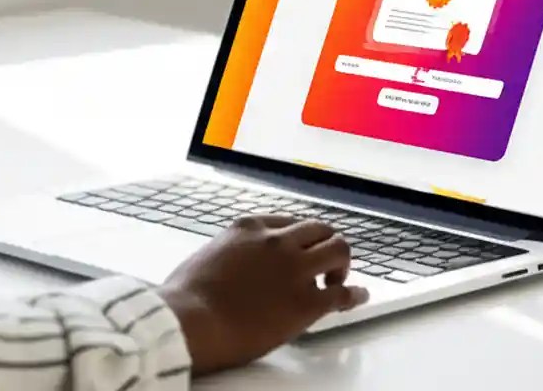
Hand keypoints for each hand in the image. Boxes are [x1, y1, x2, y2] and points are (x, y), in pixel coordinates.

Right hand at [158, 215, 368, 374]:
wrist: (190, 320)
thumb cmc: (185, 297)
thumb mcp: (207, 257)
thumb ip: (229, 255)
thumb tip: (231, 269)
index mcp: (249, 228)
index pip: (287, 222)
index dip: (299, 237)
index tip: (301, 247)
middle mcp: (277, 241)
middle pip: (319, 229)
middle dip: (325, 245)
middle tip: (324, 265)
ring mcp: (295, 269)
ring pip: (338, 249)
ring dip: (340, 264)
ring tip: (336, 280)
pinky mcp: (306, 301)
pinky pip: (343, 293)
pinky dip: (354, 294)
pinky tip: (358, 297)